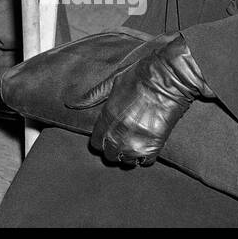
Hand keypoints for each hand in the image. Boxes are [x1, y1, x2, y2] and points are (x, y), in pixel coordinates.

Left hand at [71, 32, 210, 165]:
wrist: (167, 77)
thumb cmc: (140, 76)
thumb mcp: (112, 82)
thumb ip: (92, 96)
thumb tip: (70, 103)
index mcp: (107, 116)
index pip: (96, 142)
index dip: (101, 141)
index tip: (108, 137)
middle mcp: (118, 132)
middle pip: (110, 154)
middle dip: (113, 150)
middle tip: (122, 142)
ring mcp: (136, 140)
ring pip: (126, 161)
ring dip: (129, 155)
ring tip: (134, 145)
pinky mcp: (154, 145)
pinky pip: (145, 162)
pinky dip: (145, 157)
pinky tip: (147, 147)